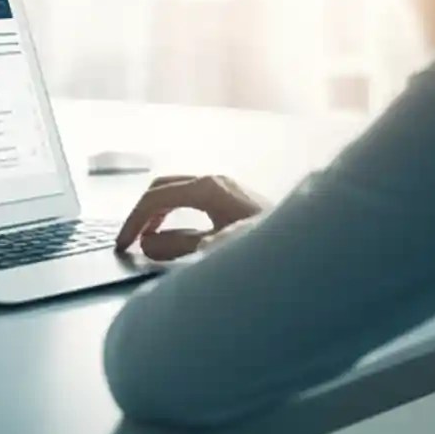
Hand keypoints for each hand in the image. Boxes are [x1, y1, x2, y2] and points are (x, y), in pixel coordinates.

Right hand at [115, 175, 269, 260]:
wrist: (312, 251)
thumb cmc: (268, 250)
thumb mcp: (214, 251)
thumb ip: (177, 246)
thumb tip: (147, 243)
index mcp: (208, 187)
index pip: (155, 197)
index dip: (133, 221)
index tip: (122, 244)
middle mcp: (217, 182)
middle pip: (164, 187)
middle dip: (143, 213)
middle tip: (130, 240)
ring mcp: (229, 190)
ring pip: (180, 192)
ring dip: (160, 214)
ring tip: (149, 241)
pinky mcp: (238, 202)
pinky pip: (195, 201)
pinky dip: (178, 216)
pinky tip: (179, 238)